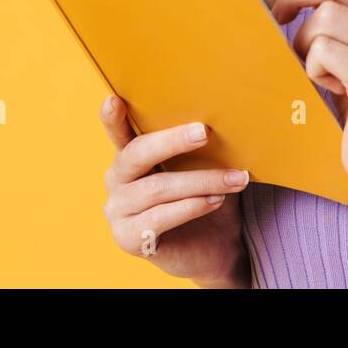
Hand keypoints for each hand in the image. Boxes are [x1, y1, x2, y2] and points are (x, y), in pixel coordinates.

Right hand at [98, 95, 250, 286]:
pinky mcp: (128, 238)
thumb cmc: (205, 196)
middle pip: (137, 154)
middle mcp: (117, 179)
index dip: (112, 117)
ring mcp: (117, 210)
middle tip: (205, 132)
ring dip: (201, 181)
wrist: (214, 247)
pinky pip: (160, 217)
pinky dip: (192, 206)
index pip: (117, 132)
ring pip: (158, 188)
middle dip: (173, 141)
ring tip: (234, 179)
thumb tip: (218, 118)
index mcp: (129, 156)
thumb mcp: (201, 167)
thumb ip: (195, 146)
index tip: (113, 100)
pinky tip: (215, 201)